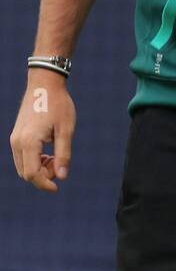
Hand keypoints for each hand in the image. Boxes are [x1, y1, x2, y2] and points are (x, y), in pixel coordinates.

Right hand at [9, 74, 75, 192]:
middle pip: (26, 173)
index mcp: (29, 141)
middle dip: (43, 176)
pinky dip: (34, 160)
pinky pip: (22, 157)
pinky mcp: (16, 135)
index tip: (57, 187)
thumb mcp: (66, 130)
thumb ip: (63, 154)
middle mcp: (17, 142)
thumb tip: (61, 177)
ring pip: (23, 166)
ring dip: (39, 168)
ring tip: (55, 156)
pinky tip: (48, 151)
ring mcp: (14, 138)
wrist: (45, 84)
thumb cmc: (58, 105)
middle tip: (59, 163)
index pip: (32, 174)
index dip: (44, 184)